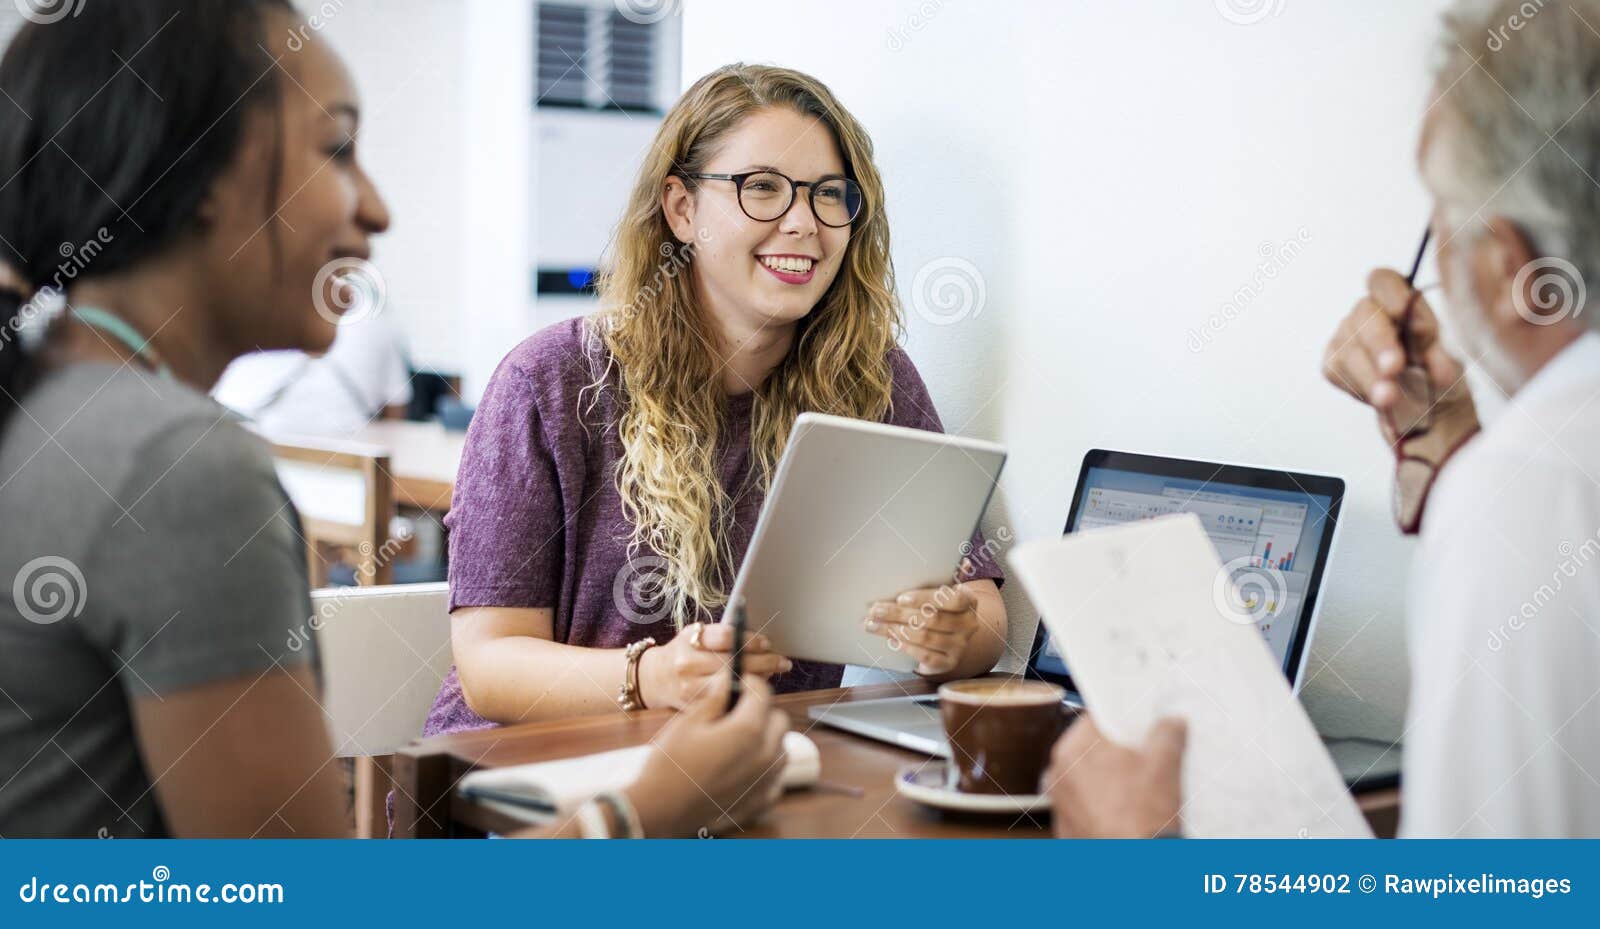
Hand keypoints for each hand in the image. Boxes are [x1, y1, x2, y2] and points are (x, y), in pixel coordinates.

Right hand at [624, 673, 790, 836]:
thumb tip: (727, 680)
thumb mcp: (688, 722)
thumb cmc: (670, 766)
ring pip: (780, 749)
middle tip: (736, 712)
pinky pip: (774, 778)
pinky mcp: (760, 803)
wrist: (661, 811)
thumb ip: (715, 698)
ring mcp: (765, 782)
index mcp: (748, 730)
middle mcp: (765, 755)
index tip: (739, 683)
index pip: (763, 693)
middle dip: (762, 711)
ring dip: (767, 740)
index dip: (749, 683)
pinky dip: (764, 770)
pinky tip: (742, 768)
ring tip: (738, 741)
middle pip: (779, 720)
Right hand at [638, 622, 792, 709]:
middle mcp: (687, 664)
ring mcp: (690, 689)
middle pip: (735, 662)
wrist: (655, 679)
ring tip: (774, 674)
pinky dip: (745, 696)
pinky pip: (727, 702)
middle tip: (781, 661)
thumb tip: (762, 642)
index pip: (727, 636)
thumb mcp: (695, 635)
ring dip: (759, 679)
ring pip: (734, 685)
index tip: (767, 643)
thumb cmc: (684, 653)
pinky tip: (756, 691)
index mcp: (689, 640)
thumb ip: (722, 636)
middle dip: (764, 661)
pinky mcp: (694, 708)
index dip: (752, 640)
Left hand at [865, 582, 980, 677]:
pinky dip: (906, 647)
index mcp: (969, 601)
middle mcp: (968, 624)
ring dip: (895, 630)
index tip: (901, 597)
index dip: (925, 598)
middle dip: (898, 614)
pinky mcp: (949, 663)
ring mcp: (960, 645)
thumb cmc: (942, 607)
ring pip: (924, 637)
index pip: (952, 598)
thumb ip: (948, 575)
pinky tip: (890, 639)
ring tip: (873, 624)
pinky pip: (925, 656)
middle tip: (875, 610)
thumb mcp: (945, 589)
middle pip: (931, 618)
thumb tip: (963, 560)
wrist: (953, 637)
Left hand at [1046, 714, 1185, 838]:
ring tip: (1142, 788)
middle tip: (1148, 757)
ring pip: (1089, 775)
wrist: (1131, 868)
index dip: (1123, 717)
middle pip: (1093, 746)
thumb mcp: (1164, 768)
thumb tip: (1170, 723)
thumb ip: (1166, 735)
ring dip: (1112, 776)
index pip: (1097, 716)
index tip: (1141, 722)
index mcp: (1074, 748)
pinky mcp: (1066, 824)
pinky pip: (1086, 802)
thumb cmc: (1140, 821)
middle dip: (1119, 750)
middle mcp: (1059, 772)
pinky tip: (1129, 810)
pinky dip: (1104, 801)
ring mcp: (1060, 800)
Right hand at [1323, 268, 1480, 530]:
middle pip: (1363, 314)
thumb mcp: (1447, 360)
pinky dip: (1358, 387)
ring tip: (1390, 398)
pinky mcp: (1334, 365)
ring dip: (1369, 375)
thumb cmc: (1441, 382)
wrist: (1431, 420)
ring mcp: (1346, 338)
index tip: (1405, 318)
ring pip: (1348, 347)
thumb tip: (1419, 328)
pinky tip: (1378, 399)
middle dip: (1379, 343)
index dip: (1391, 296)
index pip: (1383, 281)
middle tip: (1394, 368)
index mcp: (1401, 302)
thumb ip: (1431, 341)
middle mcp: (1369, 315)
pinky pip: (1336, 371)